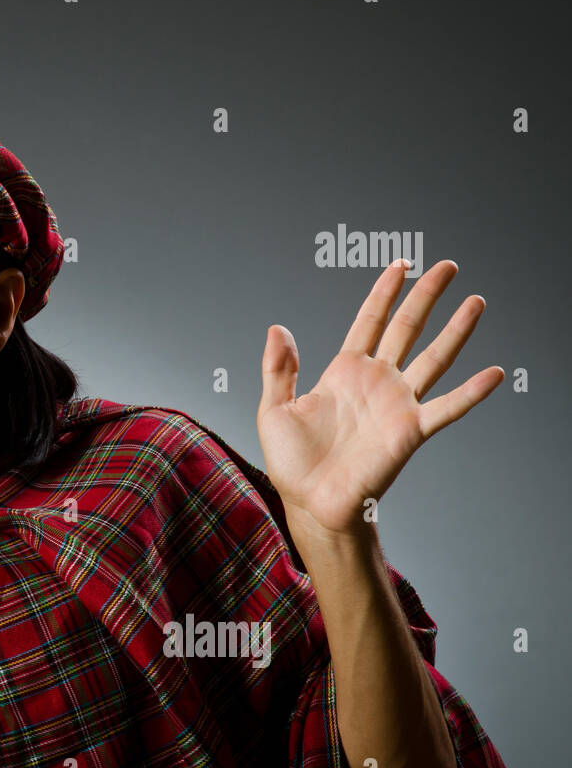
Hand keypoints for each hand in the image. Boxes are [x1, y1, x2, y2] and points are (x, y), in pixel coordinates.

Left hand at [257, 259, 503, 535]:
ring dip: (456, 330)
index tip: (399, 265)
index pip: (369, 320)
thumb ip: (278, 368)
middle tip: (446, 266)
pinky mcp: (410, 431)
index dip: (384, 292)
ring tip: (475, 301)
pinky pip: (447, 408)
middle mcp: (376, 382)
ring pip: (433, 358)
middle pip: (406, 327)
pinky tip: (493, 373)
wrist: (310, 503)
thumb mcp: (274, 409)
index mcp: (344, 372)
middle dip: (426, 296)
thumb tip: (277, 328)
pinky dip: (471, 392)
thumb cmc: (292, 462)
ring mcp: (396, 404)